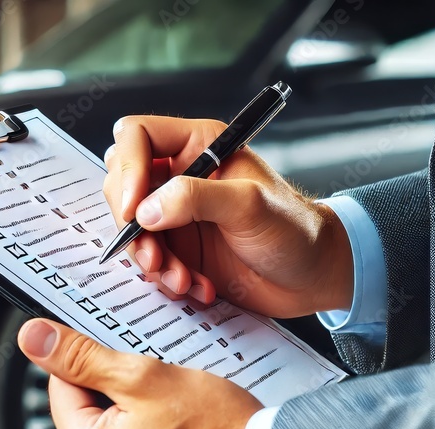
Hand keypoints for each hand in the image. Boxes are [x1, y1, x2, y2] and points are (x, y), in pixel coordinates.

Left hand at [18, 318, 266, 428]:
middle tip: (159, 385)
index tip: (119, 355)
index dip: (92, 364)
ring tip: (179, 414)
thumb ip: (83, 357)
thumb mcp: (145, 376)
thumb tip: (34, 340)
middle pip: (90, 422)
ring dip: (139, 424)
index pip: (63, 392)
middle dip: (118, 397)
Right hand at [104, 115, 353, 317]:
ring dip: (150, 259)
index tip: (134, 209)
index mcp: (199, 146)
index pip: (138, 136)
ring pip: (131, 228)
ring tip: (182, 279)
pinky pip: (148, 260)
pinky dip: (165, 278)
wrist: (313, 276)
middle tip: (153, 254)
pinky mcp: (179, 248)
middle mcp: (181, 176)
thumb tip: (145, 211)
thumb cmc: (295, 229)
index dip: (128, 168)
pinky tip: (197, 286)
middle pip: (122, 183)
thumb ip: (195, 199)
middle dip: (131, 224)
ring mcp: (176, 214)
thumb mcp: (249, 206)